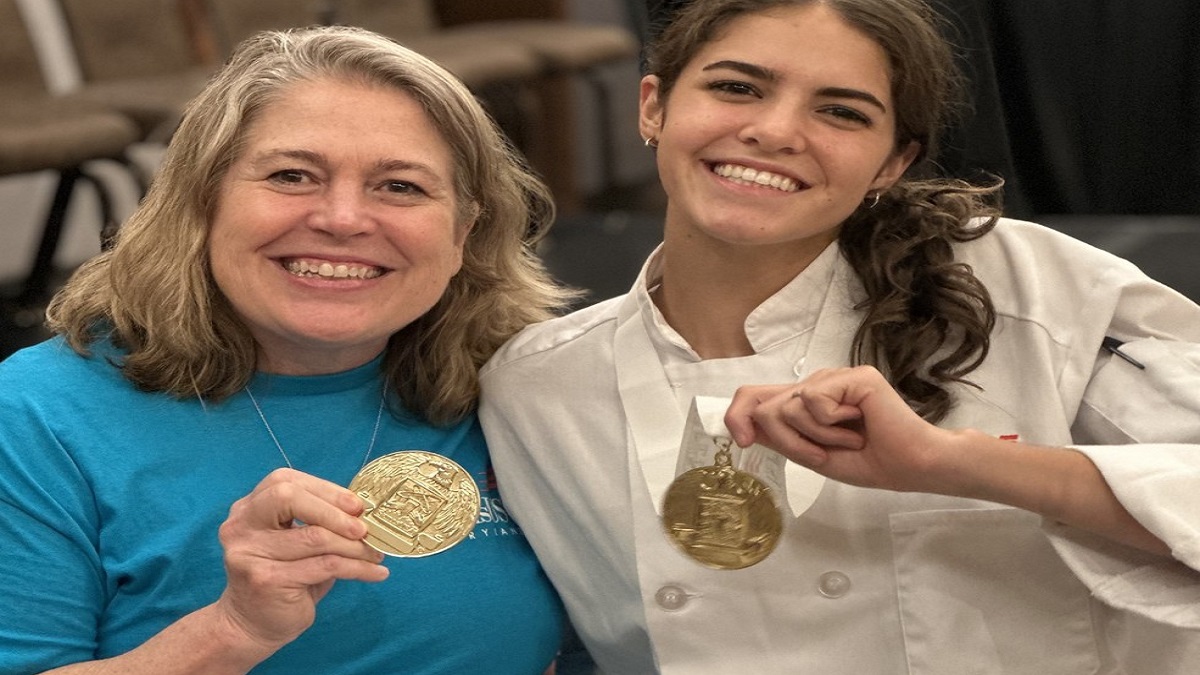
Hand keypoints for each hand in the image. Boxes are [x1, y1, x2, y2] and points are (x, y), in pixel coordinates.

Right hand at [214, 468, 388, 652]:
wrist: (251, 625)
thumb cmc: (283, 577)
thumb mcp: (296, 542)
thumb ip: (317, 521)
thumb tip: (364, 511)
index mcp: (248, 509)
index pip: (285, 481)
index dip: (325, 489)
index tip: (356, 505)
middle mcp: (242, 527)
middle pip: (288, 498)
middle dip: (333, 510)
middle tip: (363, 528)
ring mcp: (250, 553)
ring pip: (315, 537)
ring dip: (354, 545)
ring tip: (376, 554)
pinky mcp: (266, 580)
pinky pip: (325, 566)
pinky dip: (357, 568)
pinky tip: (376, 573)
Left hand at [724, 366, 954, 491]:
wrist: (910, 466)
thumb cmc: (870, 462)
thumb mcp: (813, 455)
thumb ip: (781, 438)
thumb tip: (745, 428)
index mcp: (807, 402)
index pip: (757, 396)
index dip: (738, 414)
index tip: (742, 442)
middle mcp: (817, 384)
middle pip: (767, 406)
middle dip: (789, 442)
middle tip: (822, 456)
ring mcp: (834, 377)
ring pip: (788, 407)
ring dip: (815, 438)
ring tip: (849, 441)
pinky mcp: (852, 376)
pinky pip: (813, 401)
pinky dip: (831, 425)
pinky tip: (859, 424)